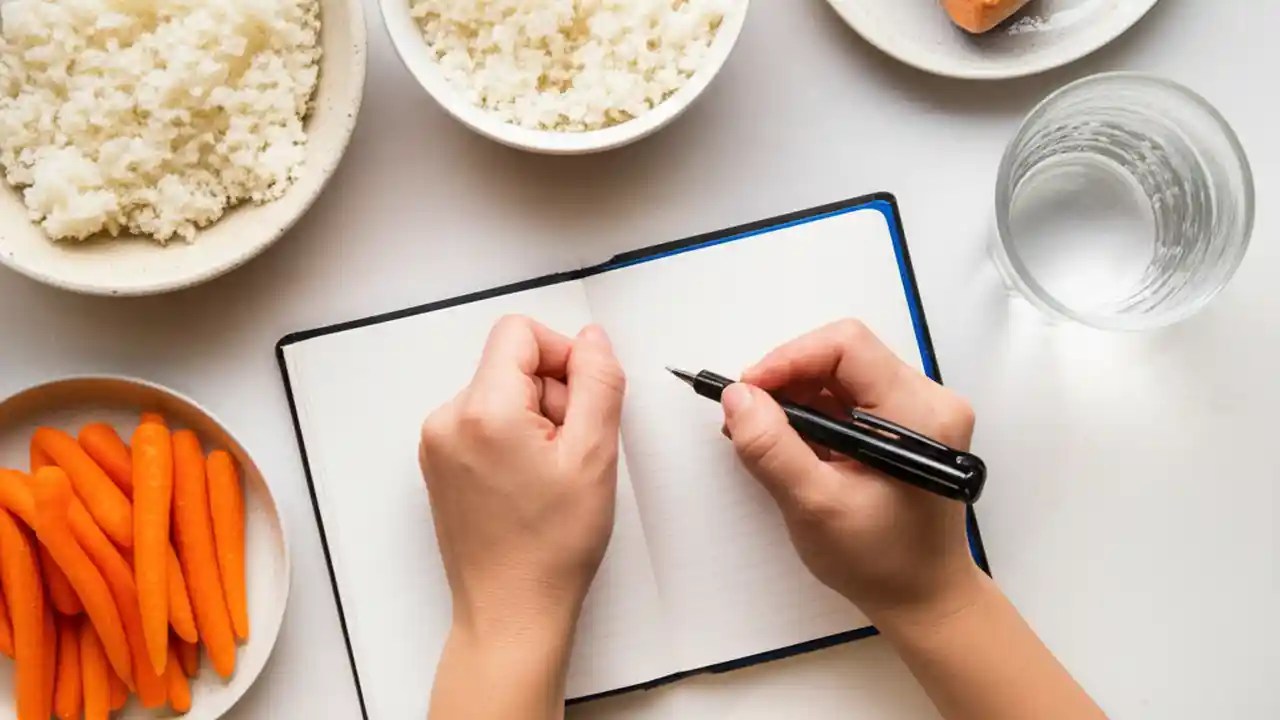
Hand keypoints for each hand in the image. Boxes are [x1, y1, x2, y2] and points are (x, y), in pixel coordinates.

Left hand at [419, 315, 625, 641]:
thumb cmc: (549, 548)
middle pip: (511, 364)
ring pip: (501, 394)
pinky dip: (514, 439)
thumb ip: (598, 381)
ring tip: (551, 474)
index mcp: (483, 410)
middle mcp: (447, 420)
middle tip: (572, 451)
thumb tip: (592, 341)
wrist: (511, 611)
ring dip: (536, 419)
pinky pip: (485, 423)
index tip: (583, 397)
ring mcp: (437, 444)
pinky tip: (531, 482)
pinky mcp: (440, 463)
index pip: (520, 332)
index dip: (563, 355)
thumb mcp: (595, 454)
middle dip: (552, 395)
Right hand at [721, 319, 981, 625]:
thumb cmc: (880, 561)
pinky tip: (791, 445)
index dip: (789, 359)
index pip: (847, 347)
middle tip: (747, 417)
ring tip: (763, 436)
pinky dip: (814, 413)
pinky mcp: (906, 425)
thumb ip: (772, 448)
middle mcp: (929, 402)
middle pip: (844, 356)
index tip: (749, 392)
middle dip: (788, 380)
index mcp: (918, 415)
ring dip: (797, 398)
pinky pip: (850, 398)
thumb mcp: (814, 506)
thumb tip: (737, 396)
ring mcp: (920, 412)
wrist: (924, 598)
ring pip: (843, 376)